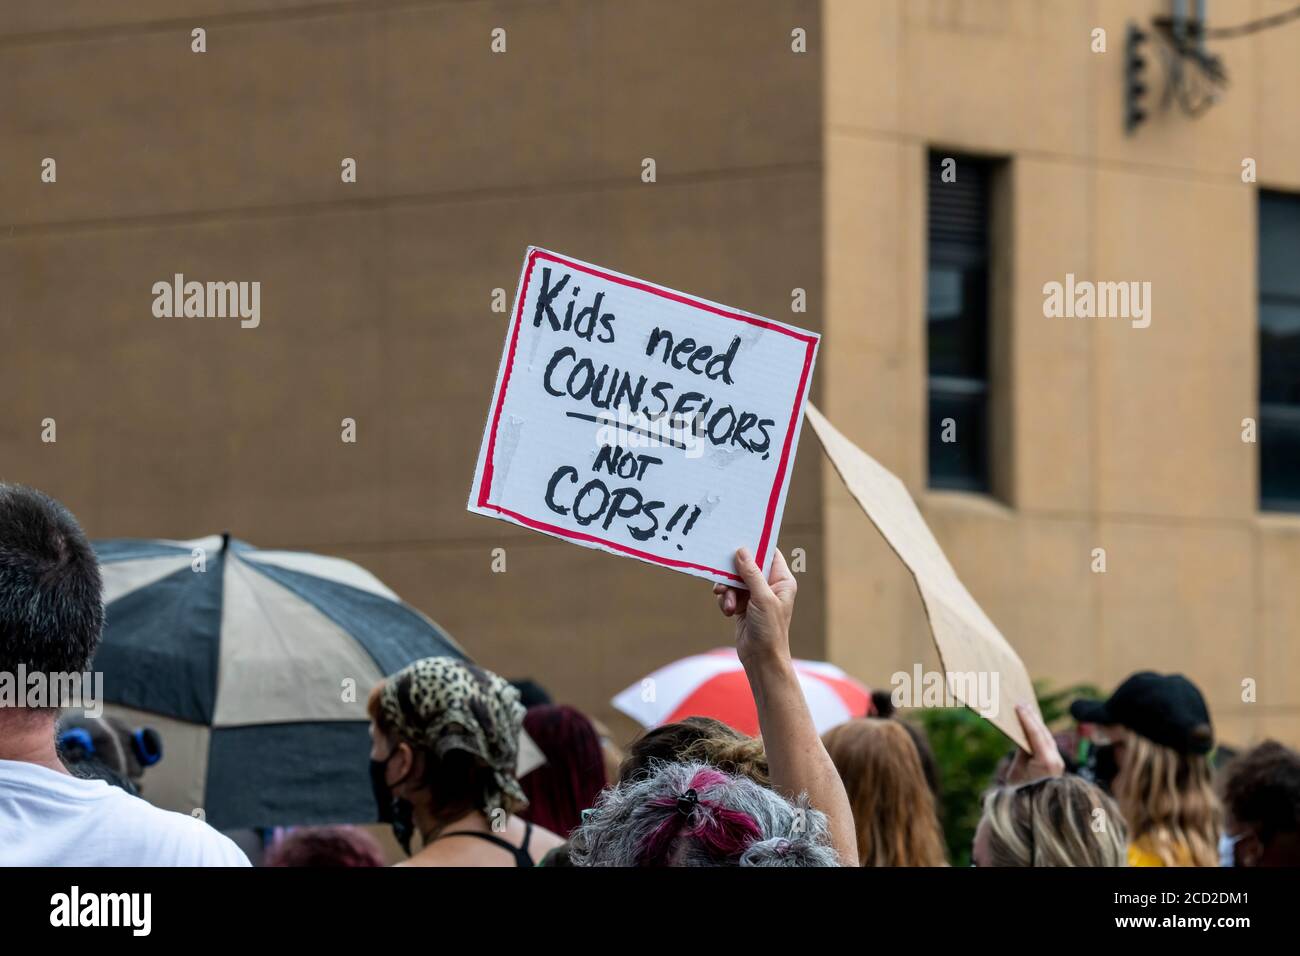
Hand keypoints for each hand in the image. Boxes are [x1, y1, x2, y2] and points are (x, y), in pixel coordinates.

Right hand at [712, 548, 795, 666]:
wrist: (761, 659)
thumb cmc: (770, 629)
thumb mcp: (762, 598)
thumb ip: (751, 573)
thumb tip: (741, 550)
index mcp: (781, 580)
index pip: (769, 553)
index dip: (755, 545)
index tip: (738, 539)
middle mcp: (769, 585)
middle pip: (747, 565)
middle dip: (733, 573)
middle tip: (723, 577)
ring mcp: (755, 595)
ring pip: (734, 580)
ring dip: (728, 590)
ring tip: (728, 604)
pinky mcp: (742, 605)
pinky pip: (729, 593)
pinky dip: (725, 600)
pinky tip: (727, 611)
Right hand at [1004, 702, 1065, 784]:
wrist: (1031, 813)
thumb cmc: (1019, 792)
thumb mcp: (1017, 770)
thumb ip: (1022, 751)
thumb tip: (1024, 734)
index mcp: (1047, 762)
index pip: (1036, 734)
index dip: (1027, 719)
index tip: (1019, 706)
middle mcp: (1056, 761)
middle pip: (1044, 733)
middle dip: (1033, 717)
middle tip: (1022, 703)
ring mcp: (1058, 762)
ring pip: (1047, 737)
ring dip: (1037, 723)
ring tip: (1026, 709)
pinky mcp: (1056, 764)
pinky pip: (1047, 744)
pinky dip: (1039, 733)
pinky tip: (1033, 725)